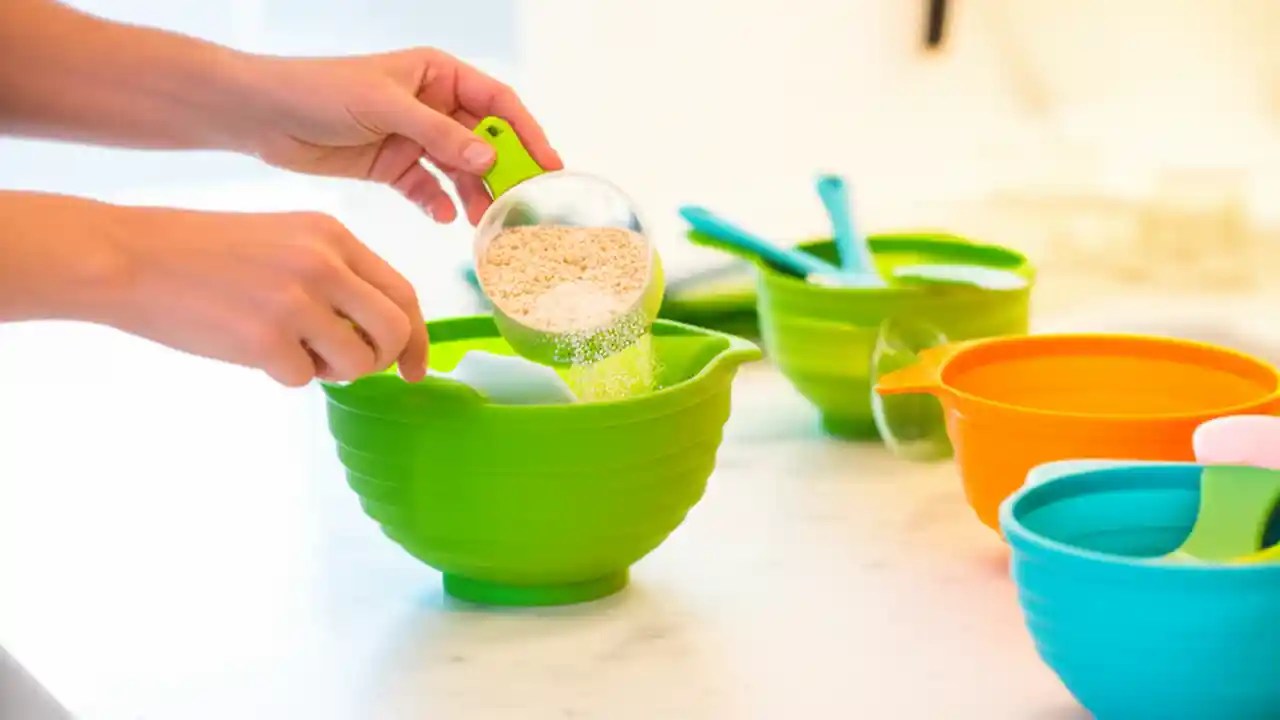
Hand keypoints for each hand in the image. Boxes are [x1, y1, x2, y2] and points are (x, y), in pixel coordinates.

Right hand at [106, 208, 427, 385]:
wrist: (133, 258)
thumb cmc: (205, 254)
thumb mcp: (285, 240)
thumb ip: (336, 276)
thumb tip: (379, 333)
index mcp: (333, 236)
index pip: (403, 293)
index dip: (418, 337)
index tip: (418, 367)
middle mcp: (324, 264)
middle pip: (394, 332)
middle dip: (382, 361)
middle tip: (349, 367)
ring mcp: (297, 301)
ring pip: (357, 363)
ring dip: (332, 372)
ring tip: (291, 350)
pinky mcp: (267, 339)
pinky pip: (304, 379)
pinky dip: (284, 375)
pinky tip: (252, 348)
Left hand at [245, 49, 561, 224]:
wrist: (263, 115)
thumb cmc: (320, 91)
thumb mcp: (387, 107)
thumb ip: (441, 134)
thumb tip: (491, 159)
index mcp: (437, 74)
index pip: (497, 103)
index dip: (527, 133)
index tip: (549, 166)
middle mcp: (432, 104)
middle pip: (484, 141)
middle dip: (503, 172)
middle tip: (521, 204)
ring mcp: (413, 137)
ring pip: (458, 170)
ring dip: (472, 193)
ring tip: (482, 221)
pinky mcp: (392, 166)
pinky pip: (427, 188)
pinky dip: (437, 203)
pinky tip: (444, 218)